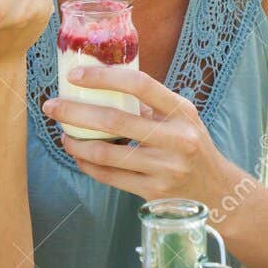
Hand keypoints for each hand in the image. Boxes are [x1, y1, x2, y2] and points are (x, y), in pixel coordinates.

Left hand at [42, 65, 241, 203]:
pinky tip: (79, 157)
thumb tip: (101, 83)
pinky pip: (109, 177)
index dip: (103, 77)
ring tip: (63, 135)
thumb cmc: (190, 145)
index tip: (75, 75)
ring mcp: (165, 168)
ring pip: (106, 154)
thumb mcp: (180, 118)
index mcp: (180, 111)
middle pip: (114, 120)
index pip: (139, 84)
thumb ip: (148, 104)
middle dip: (75, 112)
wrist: (216, 191)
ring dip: (76, 143)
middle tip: (51, 106)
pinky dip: (87, 165)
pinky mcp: (154, 192)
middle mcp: (176, 138)